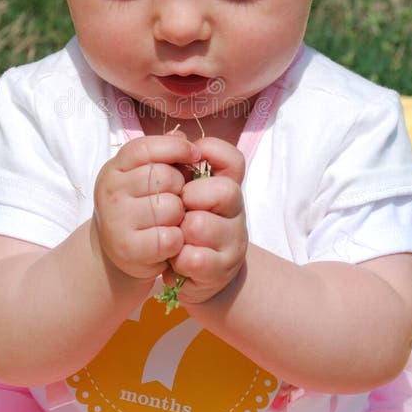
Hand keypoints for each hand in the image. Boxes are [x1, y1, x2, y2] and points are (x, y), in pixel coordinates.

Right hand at [92, 135, 201, 281]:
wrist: (120, 248)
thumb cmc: (141, 205)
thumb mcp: (145, 175)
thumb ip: (164, 154)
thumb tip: (181, 137)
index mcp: (115, 168)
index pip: (146, 148)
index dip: (176, 148)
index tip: (194, 155)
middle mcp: (110, 191)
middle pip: (164, 176)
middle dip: (179, 187)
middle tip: (174, 198)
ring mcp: (116, 220)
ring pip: (170, 208)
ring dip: (179, 216)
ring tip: (170, 221)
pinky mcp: (127, 248)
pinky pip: (169, 238)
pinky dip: (176, 241)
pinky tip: (168, 241)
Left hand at [168, 137, 247, 303]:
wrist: (185, 274)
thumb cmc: (180, 224)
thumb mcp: (179, 191)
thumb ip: (177, 163)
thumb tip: (176, 137)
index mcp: (226, 185)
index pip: (233, 159)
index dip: (210, 154)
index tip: (189, 163)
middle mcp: (236, 211)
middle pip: (224, 190)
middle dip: (190, 198)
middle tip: (178, 209)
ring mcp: (234, 241)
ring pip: (201, 225)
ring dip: (179, 232)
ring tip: (175, 238)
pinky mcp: (222, 270)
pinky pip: (195, 258)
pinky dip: (179, 260)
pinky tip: (177, 260)